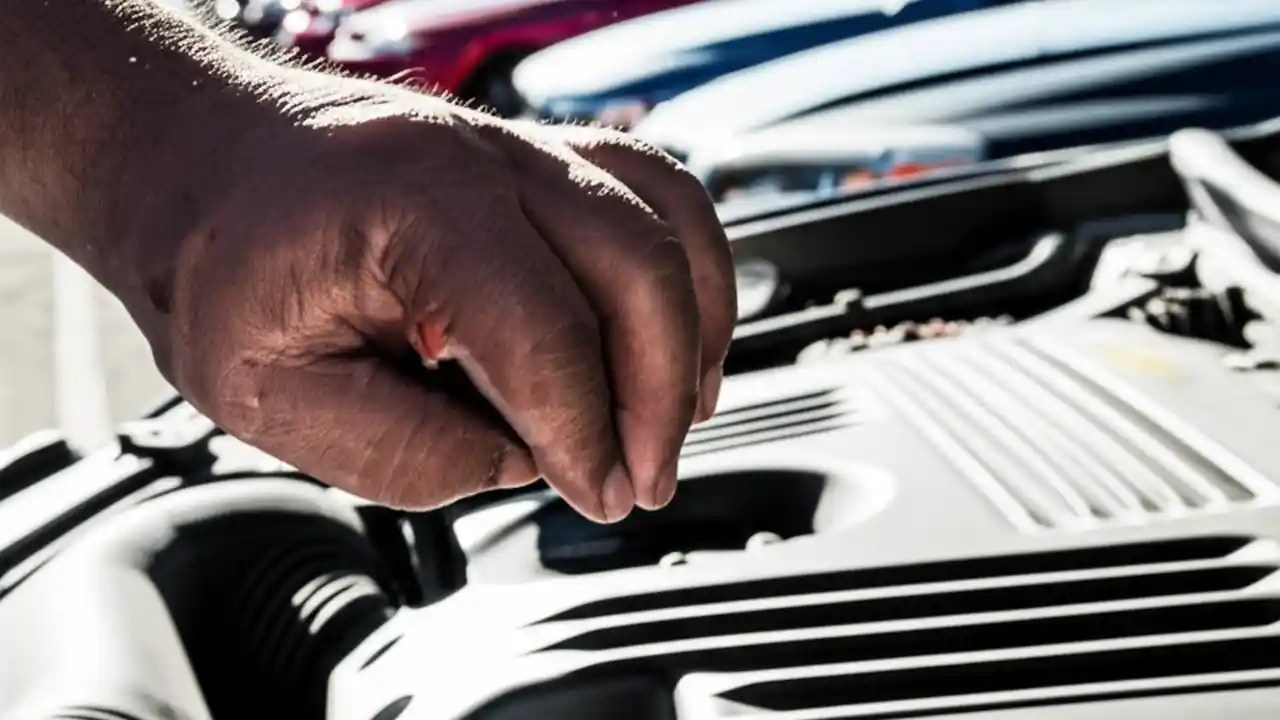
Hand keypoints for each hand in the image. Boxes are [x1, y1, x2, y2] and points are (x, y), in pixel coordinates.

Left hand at [141, 91, 734, 523]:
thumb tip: (519, 459)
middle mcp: (481, 156)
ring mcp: (519, 147)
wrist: (200, 161)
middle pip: (635, 264)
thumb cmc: (221, 260)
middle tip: (641, 481)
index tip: (598, 494)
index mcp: (409, 202)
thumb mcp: (263, 389)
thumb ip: (398, 447)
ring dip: (695, 329)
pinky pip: (656, 198)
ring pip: (668, 219)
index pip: (543, 328)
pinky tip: (682, 340)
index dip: (584, 429)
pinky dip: (690, 273)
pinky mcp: (541, 159)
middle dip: (659, 394)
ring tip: (681, 418)